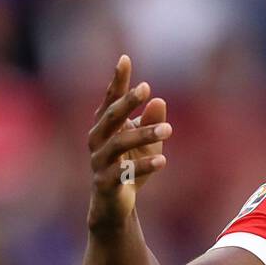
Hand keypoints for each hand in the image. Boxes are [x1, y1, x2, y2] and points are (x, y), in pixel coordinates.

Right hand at [87, 54, 171, 230]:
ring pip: (119, 143)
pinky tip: (162, 160)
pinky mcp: (106, 182)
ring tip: (168, 129)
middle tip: (146, 89)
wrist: (115, 205)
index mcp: (105, 127)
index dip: (117, 81)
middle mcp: (97, 140)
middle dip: (127, 102)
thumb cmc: (129, 167)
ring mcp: (99, 161)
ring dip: (144, 134)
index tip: (125, 59)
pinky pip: (124, 172)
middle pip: (111, 116)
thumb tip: (159, 100)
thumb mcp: (147, 143)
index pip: (110, 100)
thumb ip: (152, 122)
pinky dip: (143, 166)